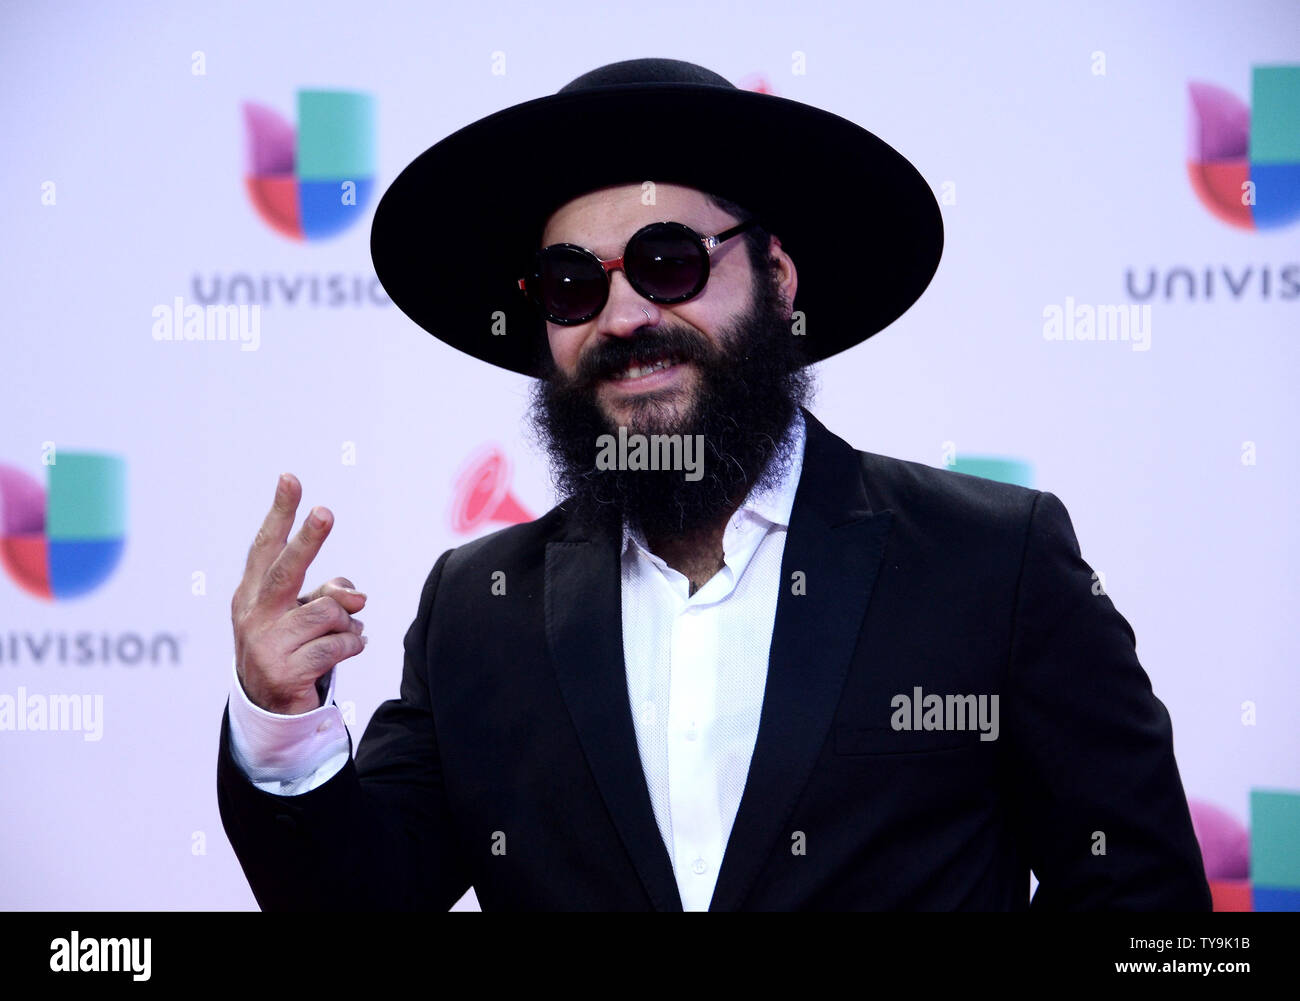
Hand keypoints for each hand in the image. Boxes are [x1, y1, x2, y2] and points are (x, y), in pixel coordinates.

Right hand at [231, 473, 366, 714]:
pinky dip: (353, 645)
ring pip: (329, 611)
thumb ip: (329, 593)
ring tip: (341, 633)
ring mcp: (265, 645)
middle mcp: (252, 615)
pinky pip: (341, 644)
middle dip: (309, 539)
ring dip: (347, 621)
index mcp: (251, 594)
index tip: (290, 478)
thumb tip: (356, 599)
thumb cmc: (291, 646)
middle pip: (287, 569)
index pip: (266, 546)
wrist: (271, 709)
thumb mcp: (303, 614)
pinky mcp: (285, 672)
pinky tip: (344, 651)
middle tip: (325, 511)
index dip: (280, 512)